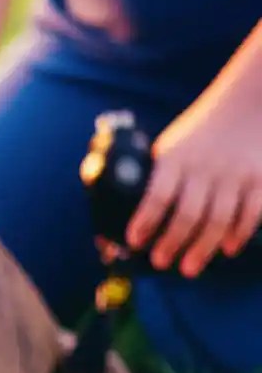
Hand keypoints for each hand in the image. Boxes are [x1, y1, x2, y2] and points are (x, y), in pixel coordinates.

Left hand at [126, 96, 261, 276]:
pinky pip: (252, 212)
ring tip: (188, 268)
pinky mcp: (260, 179)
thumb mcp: (170, 147)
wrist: (247, 103)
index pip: (157, 194)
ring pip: (218, 218)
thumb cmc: (199, 134)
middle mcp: (205, 168)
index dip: (145, 220)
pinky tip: (228, 249)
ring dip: (202, 247)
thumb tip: (125, 212)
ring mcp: (235, 174)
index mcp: (176, 159)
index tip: (133, 241)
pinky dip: (240, 233)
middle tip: (160, 262)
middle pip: (188, 213)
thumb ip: (155, 176)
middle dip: (172, 242)